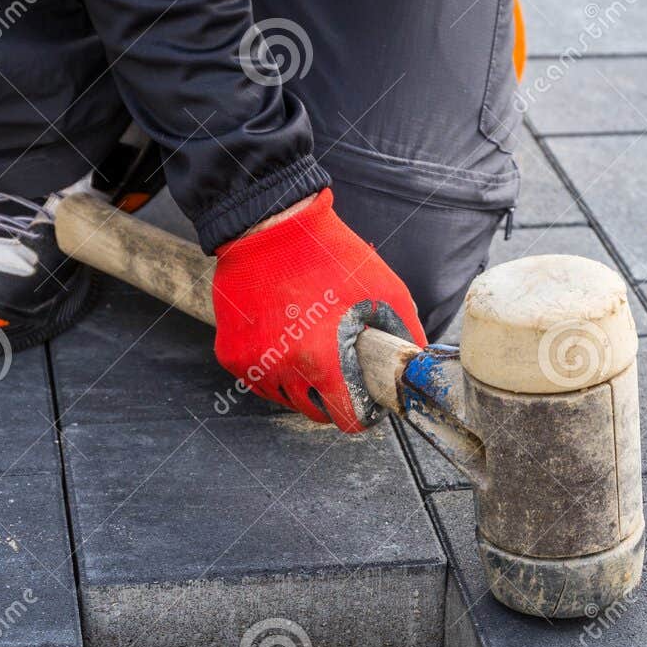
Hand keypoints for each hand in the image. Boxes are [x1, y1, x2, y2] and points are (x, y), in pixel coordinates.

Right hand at [211, 188, 424, 431]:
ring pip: (285, 400)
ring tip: (310, 346)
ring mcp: (252, 364)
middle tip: (339, 366)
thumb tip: (416, 366)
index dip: (361, 412)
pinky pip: (259, 381)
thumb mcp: (385, 291)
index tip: (364, 397)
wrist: (269, 226)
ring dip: (301, 385)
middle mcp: (282, 368)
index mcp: (322, 359)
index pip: (346, 420)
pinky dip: (274, 369)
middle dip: (331, 397)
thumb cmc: (330, 256)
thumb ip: (406, 335)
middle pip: (315, 414)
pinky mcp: (231, 355)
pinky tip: (284, 338)